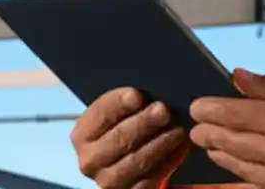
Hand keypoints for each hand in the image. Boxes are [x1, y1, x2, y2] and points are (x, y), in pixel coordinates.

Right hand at [71, 87, 189, 188]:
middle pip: (118, 139)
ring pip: (134, 162)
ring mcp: (106, 180)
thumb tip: (150, 86)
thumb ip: (131, 99)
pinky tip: (182, 149)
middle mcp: (89, 159)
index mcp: (82, 133)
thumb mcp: (122, 113)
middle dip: (143, 123)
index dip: (118, 104)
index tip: (137, 94)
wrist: (127, 160)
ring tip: (179, 130)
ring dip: (159, 144)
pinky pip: (148, 181)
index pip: (100, 114)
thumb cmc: (127, 125)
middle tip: (164, 110)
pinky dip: (167, 164)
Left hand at [189, 69, 264, 188]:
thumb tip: (237, 77)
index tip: (195, 106)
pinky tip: (226, 167)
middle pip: (227, 140)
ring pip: (235, 164)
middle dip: (206, 132)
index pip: (232, 113)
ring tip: (210, 144)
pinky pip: (249, 185)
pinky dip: (234, 175)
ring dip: (217, 153)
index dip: (208, 109)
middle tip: (196, 127)